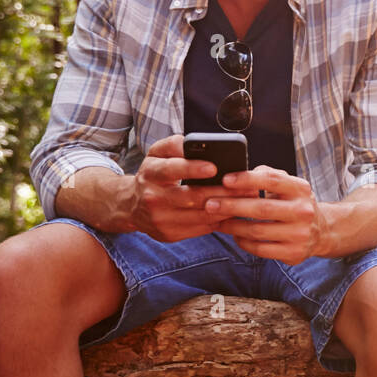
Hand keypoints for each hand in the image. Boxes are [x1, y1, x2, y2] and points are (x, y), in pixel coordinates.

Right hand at [123, 134, 258, 241]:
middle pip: (191, 196)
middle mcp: (153, 197)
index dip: (192, 168)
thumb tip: (192, 142)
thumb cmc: (153, 174)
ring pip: (199, 215)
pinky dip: (219, 221)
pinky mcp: (169, 234)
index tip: (214, 167)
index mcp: (151, 173)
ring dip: (226, 208)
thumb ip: (174, 144)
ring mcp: (160, 219)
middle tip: (245, 186)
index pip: (171, 169)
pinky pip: (200, 229)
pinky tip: (233, 213)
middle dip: (221, 191)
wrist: (130, 205)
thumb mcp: (156, 154)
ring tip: (246, 199)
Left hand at [205, 165, 332, 264]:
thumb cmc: (295, 204)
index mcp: (300, 189)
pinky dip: (243, 242)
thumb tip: (239, 172)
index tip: (225, 180)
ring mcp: (299, 234)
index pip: (272, 179)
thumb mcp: (289, 185)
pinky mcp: (293, 253)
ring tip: (218, 221)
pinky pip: (260, 249)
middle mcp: (303, 211)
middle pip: (261, 208)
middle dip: (231, 205)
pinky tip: (235, 235)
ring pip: (257, 231)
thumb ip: (268, 175)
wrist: (321, 231)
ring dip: (232, 226)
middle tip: (210, 204)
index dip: (247, 179)